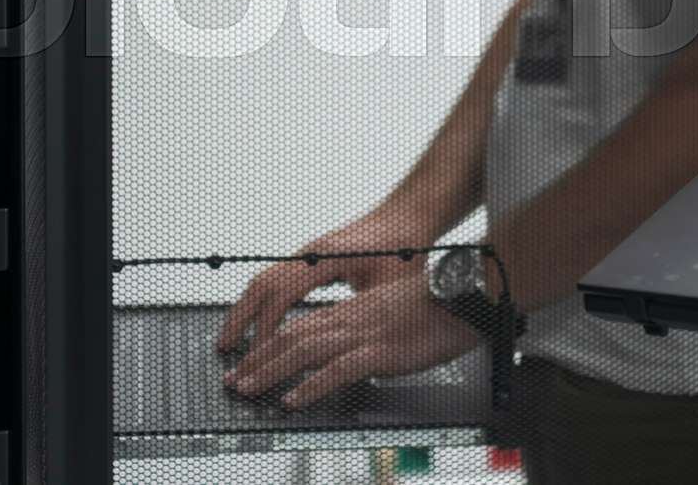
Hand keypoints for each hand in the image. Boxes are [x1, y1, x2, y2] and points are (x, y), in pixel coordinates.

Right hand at [215, 213, 429, 352]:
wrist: (409, 215)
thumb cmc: (404, 245)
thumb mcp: (388, 286)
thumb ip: (364, 313)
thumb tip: (349, 346)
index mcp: (325, 258)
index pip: (282, 294)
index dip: (267, 327)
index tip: (258, 355)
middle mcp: (310, 253)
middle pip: (260, 284)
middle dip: (239, 317)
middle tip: (224, 348)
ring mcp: (308, 254)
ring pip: (264, 280)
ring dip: (246, 309)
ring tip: (233, 339)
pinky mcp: (312, 259)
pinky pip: (276, 279)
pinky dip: (262, 301)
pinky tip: (261, 321)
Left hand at [225, 274, 480, 408]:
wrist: (463, 297)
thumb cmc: (434, 306)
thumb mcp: (390, 315)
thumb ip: (366, 330)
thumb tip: (349, 351)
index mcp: (352, 312)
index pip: (300, 327)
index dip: (269, 344)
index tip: (248, 360)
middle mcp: (350, 320)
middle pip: (292, 338)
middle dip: (258, 360)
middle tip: (235, 379)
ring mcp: (363, 334)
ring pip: (304, 352)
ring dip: (271, 372)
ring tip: (249, 388)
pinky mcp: (380, 351)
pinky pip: (337, 371)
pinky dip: (311, 386)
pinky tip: (294, 399)